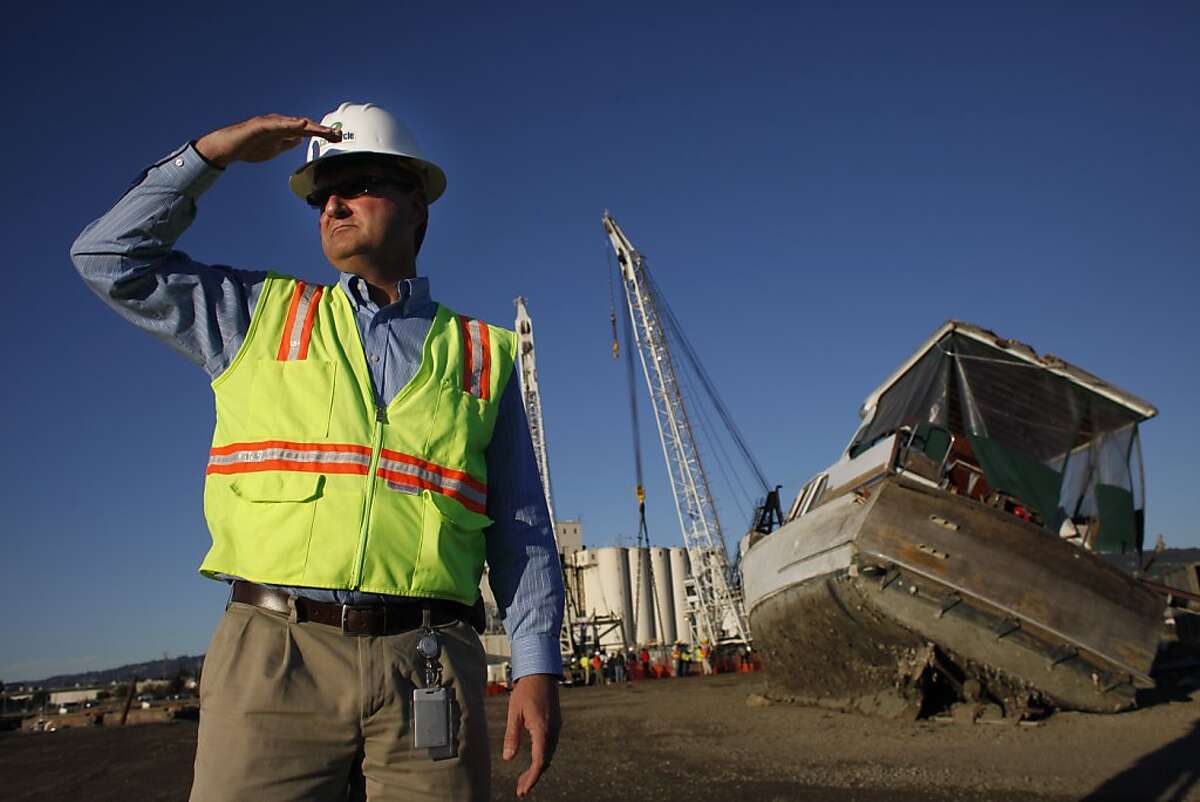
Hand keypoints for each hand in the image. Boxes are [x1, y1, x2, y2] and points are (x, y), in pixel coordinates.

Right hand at [194, 114, 341, 168]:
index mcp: (283, 130)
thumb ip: (287, 142)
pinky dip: (290, 123)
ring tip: (325, 130)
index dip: (322, 134)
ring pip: (293, 123)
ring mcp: (269, 123)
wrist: (228, 148)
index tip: (338, 138)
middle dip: (321, 130)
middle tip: (338, 134)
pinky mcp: (259, 125)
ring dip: (310, 126)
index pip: (307, 131)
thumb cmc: (249, 147)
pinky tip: (301, 124)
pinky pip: (277, 124)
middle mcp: (279, 124)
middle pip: (304, 125)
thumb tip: (301, 139)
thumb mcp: (275, 148)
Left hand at [502, 673, 560, 797]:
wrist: (542, 673)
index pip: (539, 761)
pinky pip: (550, 747)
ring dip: (537, 769)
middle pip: (545, 761)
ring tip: (524, 780)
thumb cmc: (526, 690)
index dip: (532, 777)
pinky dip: (542, 758)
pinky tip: (533, 762)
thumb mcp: (514, 713)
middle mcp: (552, 731)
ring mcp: (556, 728)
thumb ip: (512, 736)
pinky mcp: (555, 725)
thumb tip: (507, 758)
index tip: (523, 789)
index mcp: (542, 729)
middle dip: (533, 777)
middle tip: (520, 790)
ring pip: (548, 755)